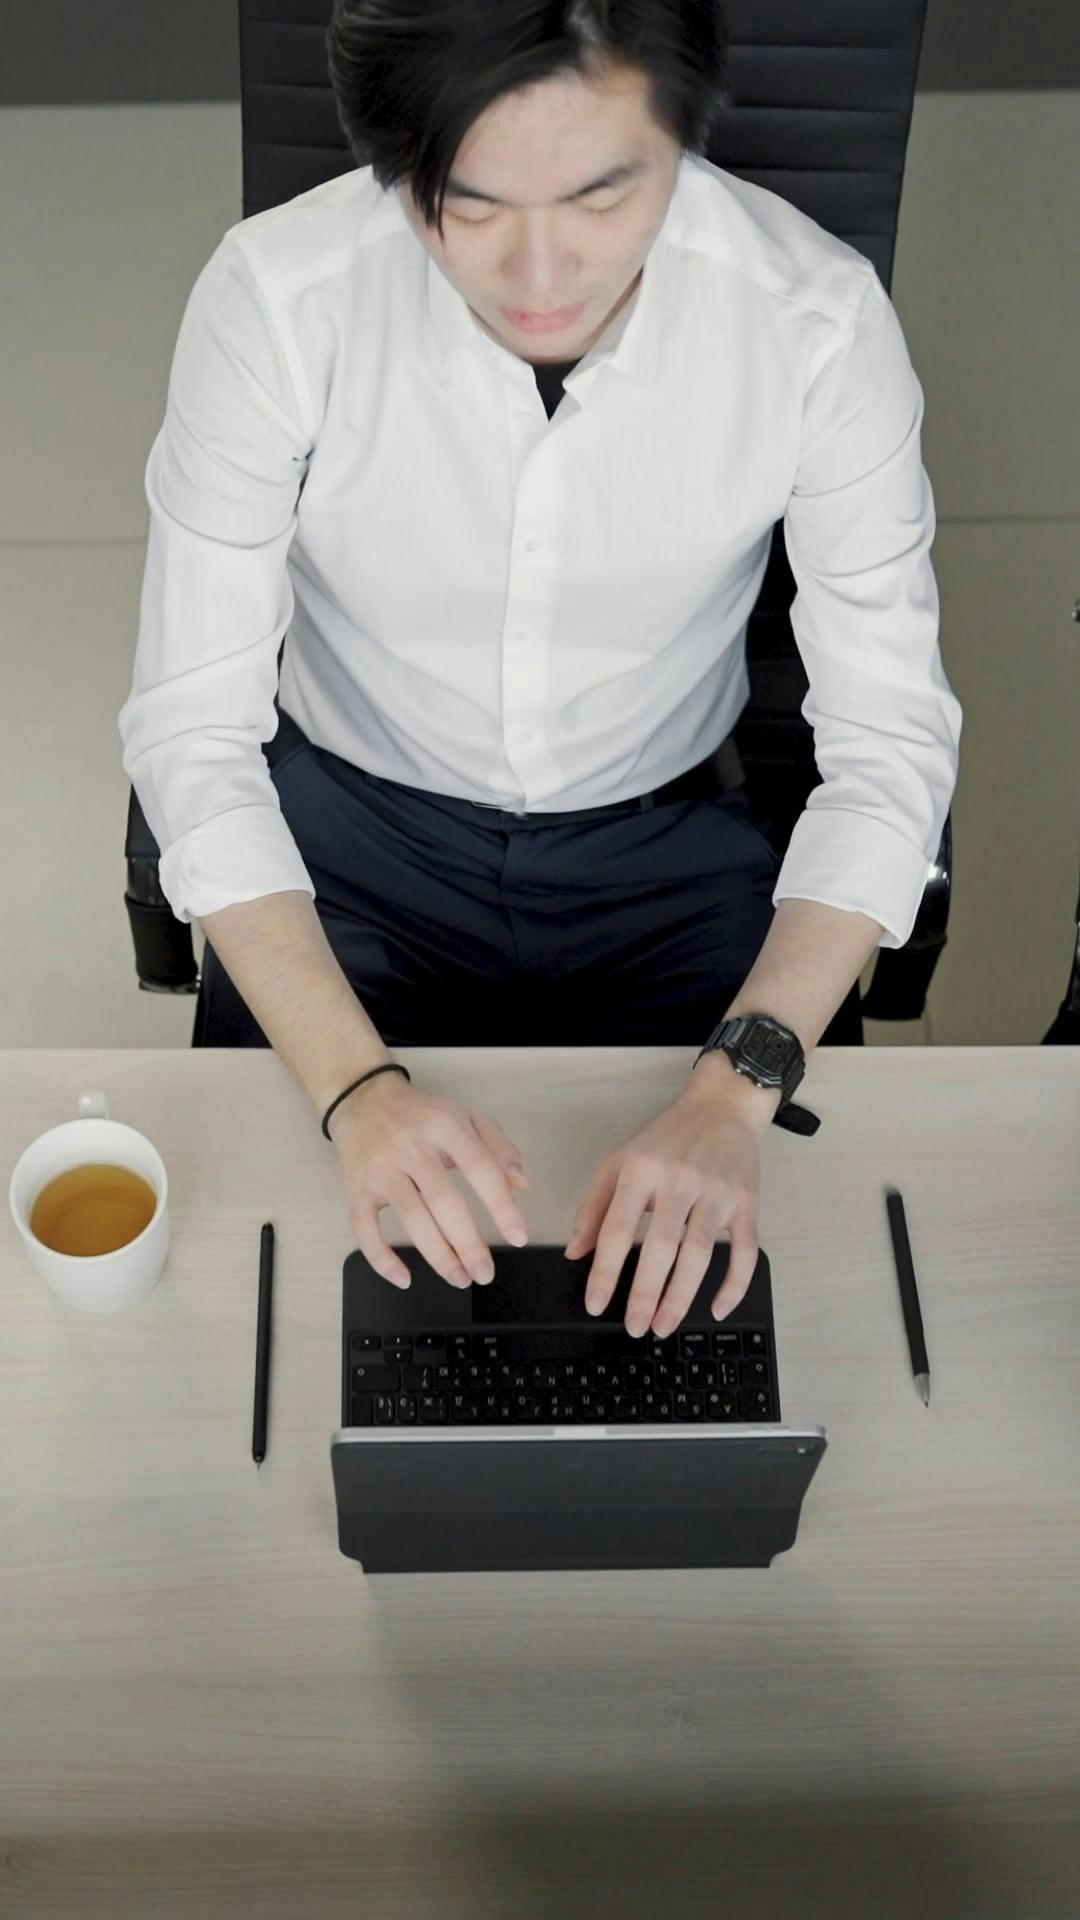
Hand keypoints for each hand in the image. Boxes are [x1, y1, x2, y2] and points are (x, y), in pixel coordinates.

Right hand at [330, 1071, 529, 1290]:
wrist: (363, 1099)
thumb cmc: (422, 1116)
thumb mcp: (466, 1117)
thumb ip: (498, 1147)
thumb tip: (520, 1183)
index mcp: (445, 1126)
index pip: (480, 1168)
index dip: (501, 1205)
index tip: (519, 1237)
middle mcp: (412, 1146)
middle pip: (444, 1200)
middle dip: (468, 1243)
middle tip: (485, 1273)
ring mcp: (381, 1168)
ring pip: (411, 1217)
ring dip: (437, 1255)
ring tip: (459, 1278)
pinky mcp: (356, 1187)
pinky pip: (364, 1227)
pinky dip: (381, 1257)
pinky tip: (403, 1278)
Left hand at [564, 1083, 767, 1338]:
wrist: (723, 1106)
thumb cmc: (668, 1138)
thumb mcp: (621, 1161)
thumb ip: (594, 1206)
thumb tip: (575, 1252)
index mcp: (642, 1170)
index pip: (617, 1228)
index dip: (605, 1270)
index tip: (595, 1303)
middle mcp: (679, 1181)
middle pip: (661, 1246)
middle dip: (645, 1293)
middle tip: (634, 1327)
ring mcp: (717, 1193)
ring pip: (700, 1253)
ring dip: (681, 1296)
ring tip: (663, 1326)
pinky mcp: (747, 1203)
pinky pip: (745, 1250)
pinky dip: (734, 1284)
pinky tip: (717, 1308)